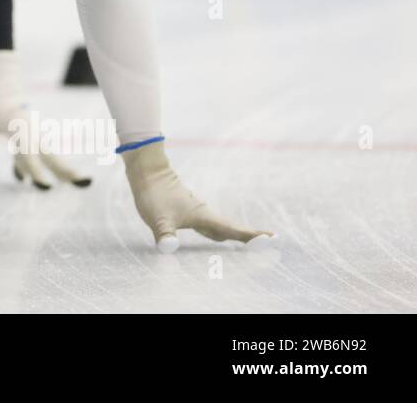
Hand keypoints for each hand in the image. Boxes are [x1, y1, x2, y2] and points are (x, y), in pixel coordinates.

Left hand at [0, 50, 90, 189]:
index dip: (37, 172)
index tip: (46, 188)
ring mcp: (32, 135)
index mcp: (22, 130)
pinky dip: (34, 166)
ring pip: (48, 155)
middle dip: (67, 170)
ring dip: (59, 169)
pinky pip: (35, 154)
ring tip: (72, 183)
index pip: (31, 155)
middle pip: (51, 155)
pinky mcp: (27, 136)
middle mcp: (32, 133)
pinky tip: (23, 179)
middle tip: (86, 183)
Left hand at [121, 141, 272, 251]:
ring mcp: (194, 209)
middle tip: (264, 244)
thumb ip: (165, 234)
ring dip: (232, 233)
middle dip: (247, 237)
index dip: (252, 236)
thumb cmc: (154, 193)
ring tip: (243, 242)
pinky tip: (212, 233)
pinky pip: (207, 223)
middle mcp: (203, 213)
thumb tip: (168, 249)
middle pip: (230, 228)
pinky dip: (217, 230)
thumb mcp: (158, 218)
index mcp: (203, 216)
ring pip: (218, 225)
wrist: (147, 170)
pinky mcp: (185, 207)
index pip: (232, 230)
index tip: (272, 238)